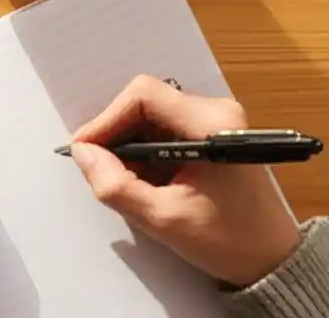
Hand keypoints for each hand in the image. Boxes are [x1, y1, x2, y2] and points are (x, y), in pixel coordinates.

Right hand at [69, 74, 301, 286]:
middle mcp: (216, 111)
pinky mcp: (211, 133)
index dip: (107, 119)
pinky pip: (162, 128)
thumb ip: (116, 185)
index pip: (143, 96)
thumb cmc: (227, 240)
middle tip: (100, 170)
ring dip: (128, 145)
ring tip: (125, 180)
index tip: (86, 151)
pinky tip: (144, 179)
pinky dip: (144, 150)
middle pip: (145, 103)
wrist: (271, 258)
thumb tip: (82, 153)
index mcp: (212, 124)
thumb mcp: (163, 219)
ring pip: (150, 116)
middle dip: (116, 135)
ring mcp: (215, 120)